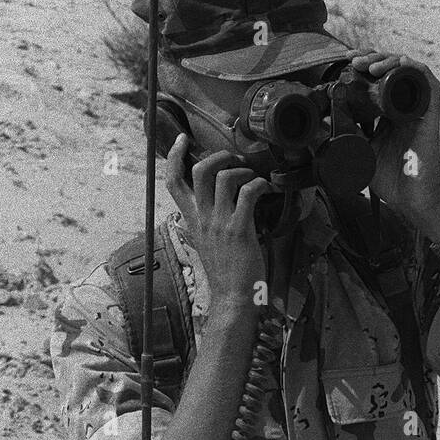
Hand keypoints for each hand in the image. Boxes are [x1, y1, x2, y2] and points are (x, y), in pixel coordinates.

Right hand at [165, 136, 272, 313]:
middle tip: (233, 159)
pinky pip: (247, 193)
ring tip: (252, 178)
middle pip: (198, 171)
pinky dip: (259, 185)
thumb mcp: (205, 246)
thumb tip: (200, 215)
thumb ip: (201, 226)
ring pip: (223, 177)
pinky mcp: (239, 230)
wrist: (233, 299)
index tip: (182, 140)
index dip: (174, 156)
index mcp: (192, 220)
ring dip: (242, 170)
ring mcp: (220, 223)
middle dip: (217, 156)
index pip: (173, 182)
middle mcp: (203, 219)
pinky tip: (266, 189)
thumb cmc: (225, 274)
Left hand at [345, 50, 439, 230]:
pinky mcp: (430, 110)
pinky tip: (397, 64)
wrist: (410, 198)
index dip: (365, 64)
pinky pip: (426, 77)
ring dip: (387, 59)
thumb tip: (324, 117)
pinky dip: (412, 66)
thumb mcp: (361, 150)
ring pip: (407, 67)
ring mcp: (417, 105)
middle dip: (371, 57)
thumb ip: (347, 133)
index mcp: (389, 111)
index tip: (346, 62)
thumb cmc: (389, 179)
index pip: (378, 77)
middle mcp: (404, 104)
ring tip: (369, 66)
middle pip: (391, 67)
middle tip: (353, 60)